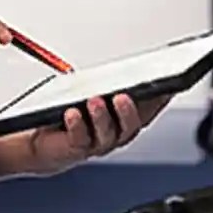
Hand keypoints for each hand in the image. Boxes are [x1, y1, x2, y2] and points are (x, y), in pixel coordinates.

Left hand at [27, 93, 172, 174]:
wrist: (48, 142)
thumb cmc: (76, 111)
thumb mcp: (96, 90)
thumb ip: (113, 82)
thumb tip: (133, 64)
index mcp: (126, 118)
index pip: (149, 109)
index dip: (159, 100)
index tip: (164, 86)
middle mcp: (116, 134)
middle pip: (130, 126)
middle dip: (128, 112)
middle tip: (122, 96)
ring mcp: (98, 143)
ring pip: (106, 134)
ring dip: (101, 117)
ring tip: (94, 100)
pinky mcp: (76, 148)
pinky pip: (79, 139)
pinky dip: (77, 126)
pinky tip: (72, 113)